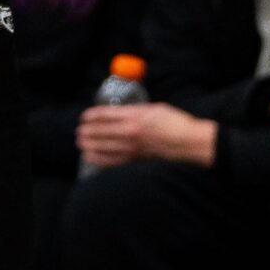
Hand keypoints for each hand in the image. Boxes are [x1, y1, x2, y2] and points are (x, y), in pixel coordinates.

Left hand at [76, 103, 215, 169]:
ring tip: (81, 144)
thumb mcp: (153, 108)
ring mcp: (132, 148)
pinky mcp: (136, 161)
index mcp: (134, 116)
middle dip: (86, 131)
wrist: (191, 143)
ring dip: (88, 145)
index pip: (103, 115)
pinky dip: (99, 159)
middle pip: (99, 132)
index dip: (90, 116)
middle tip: (79, 131)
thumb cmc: (175, 123)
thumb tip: (120, 113)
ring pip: (102, 148)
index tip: (83, 117)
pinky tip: (92, 158)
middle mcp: (129, 132)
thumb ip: (134, 111)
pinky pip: (112, 162)